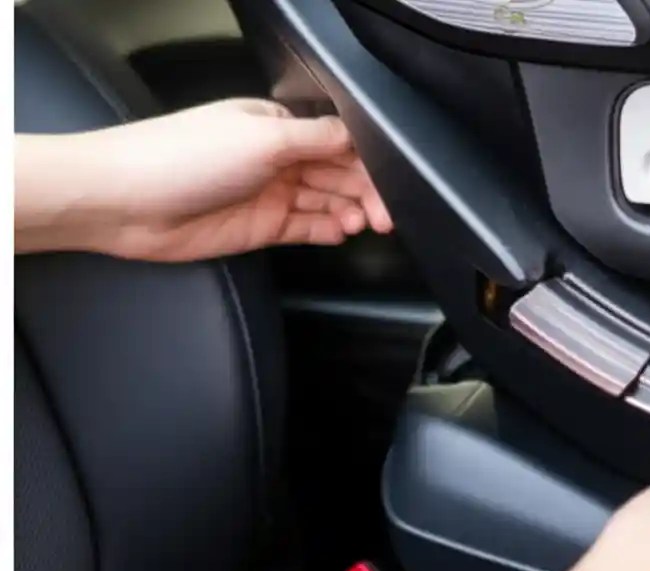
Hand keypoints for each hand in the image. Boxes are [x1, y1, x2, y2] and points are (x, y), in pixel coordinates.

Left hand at [16, 98, 392, 260]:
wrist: (125, 202)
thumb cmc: (181, 157)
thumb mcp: (262, 137)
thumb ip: (316, 138)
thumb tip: (356, 135)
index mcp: (277, 126)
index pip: (338, 142)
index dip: (368, 163)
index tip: (390, 183)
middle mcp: (276, 157)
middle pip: (338, 174)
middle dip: (367, 191)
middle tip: (386, 214)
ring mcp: (269, 193)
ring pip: (327, 202)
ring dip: (351, 212)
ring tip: (365, 224)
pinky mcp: (261, 227)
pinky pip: (307, 229)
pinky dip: (328, 231)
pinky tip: (341, 233)